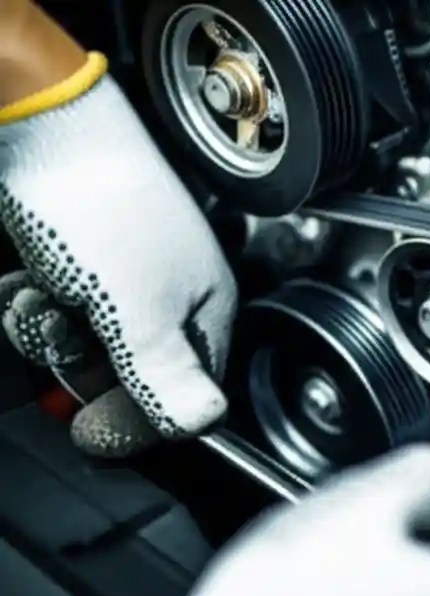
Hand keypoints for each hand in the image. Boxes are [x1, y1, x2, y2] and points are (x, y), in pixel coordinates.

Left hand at [0, 55, 236, 456]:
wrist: (39, 125)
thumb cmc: (99, 206)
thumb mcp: (135, 311)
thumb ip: (165, 377)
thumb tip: (203, 423)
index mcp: (203, 304)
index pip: (183, 391)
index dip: (138, 418)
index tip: (91, 432)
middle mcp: (165, 290)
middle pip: (125, 370)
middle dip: (80, 363)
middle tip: (65, 336)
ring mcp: (117, 271)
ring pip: (80, 338)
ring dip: (45, 329)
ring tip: (38, 295)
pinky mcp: (74, 253)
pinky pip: (51, 303)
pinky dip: (28, 299)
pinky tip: (22, 279)